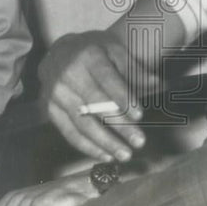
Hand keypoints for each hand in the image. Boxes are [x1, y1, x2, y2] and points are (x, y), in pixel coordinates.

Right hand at [39, 30, 151, 161]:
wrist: (64, 51)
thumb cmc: (96, 52)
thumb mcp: (117, 50)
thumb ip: (136, 69)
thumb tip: (157, 83)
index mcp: (87, 56)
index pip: (106, 79)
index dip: (122, 98)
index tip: (140, 115)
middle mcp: (67, 74)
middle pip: (94, 105)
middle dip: (118, 125)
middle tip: (139, 142)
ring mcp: (56, 93)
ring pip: (81, 123)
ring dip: (104, 142)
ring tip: (125, 154)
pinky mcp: (49, 109)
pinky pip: (69, 132)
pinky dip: (88, 147)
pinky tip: (106, 155)